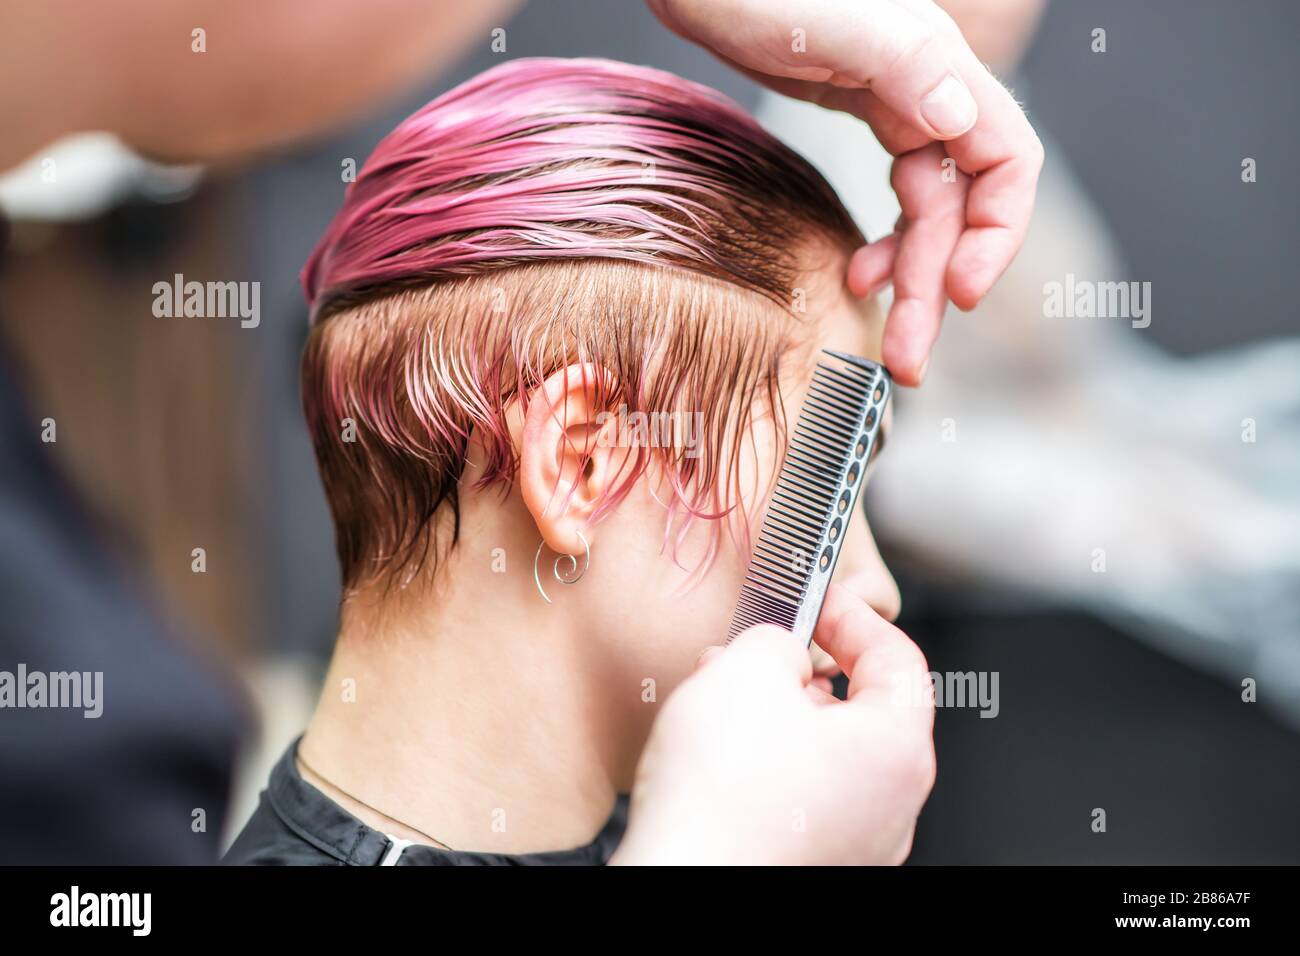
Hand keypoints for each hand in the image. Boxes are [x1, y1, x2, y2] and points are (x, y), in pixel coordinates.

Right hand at [613, 585, 935, 864]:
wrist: (681, 881)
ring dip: (778, 713)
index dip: (853, 615)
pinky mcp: (813, 861)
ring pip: (826, 751)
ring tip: (720, 697)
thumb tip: (778, 649)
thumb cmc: (720, 798)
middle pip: (861, 707)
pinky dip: (768, 760)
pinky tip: (719, 750)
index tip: (817, 599)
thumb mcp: (746, 670)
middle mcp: (891, 804)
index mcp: (897, 751)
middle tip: (756, 649)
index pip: (898, 657)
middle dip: (802, 669)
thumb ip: (775, 639)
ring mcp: (856, 841)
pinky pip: (802, 793)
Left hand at [646, 0, 1044, 385]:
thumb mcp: (826, 24)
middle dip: (939, 287)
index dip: (996, 236)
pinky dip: (887, 242)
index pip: (1008, 163)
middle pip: (962, 209)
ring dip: (914, 280)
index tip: (958, 294)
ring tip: (886, 339)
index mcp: (938, 70)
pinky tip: (858, 275)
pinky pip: (899, 197)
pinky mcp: (867, 117)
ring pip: (929, 213)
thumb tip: (962, 117)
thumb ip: (904, 64)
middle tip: (909, 362)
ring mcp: (902, 107)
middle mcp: (932, 92)